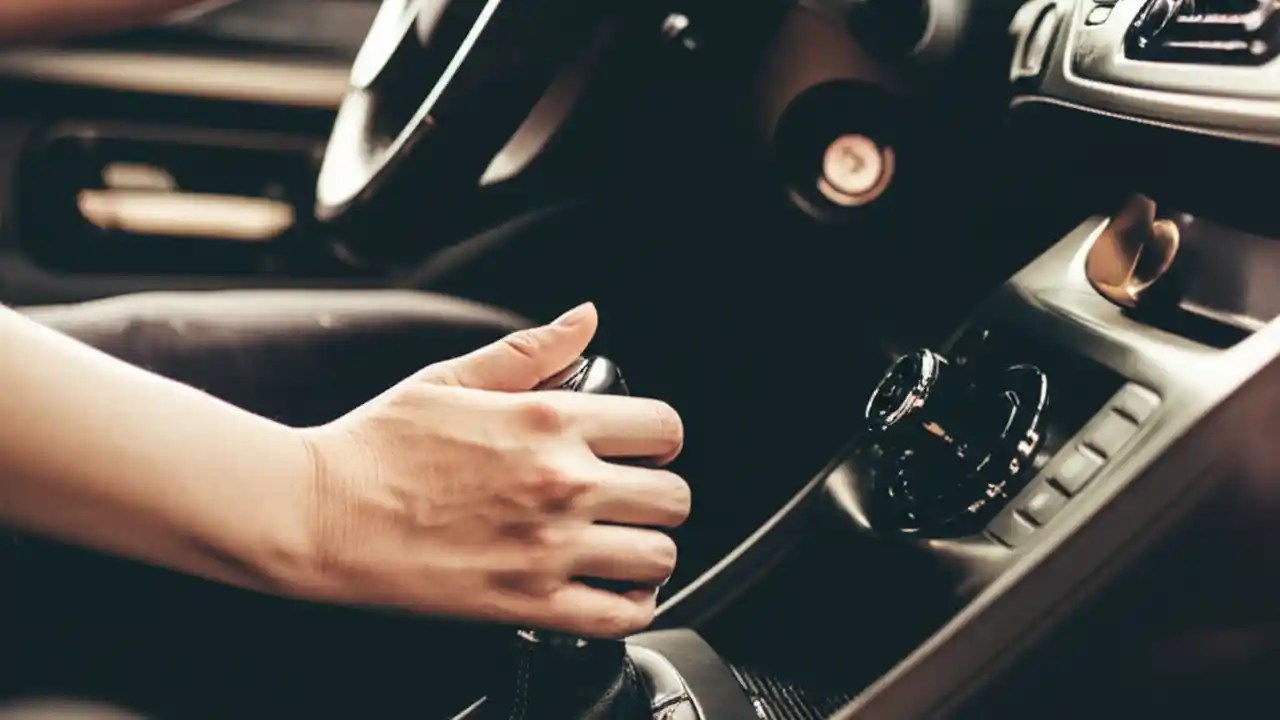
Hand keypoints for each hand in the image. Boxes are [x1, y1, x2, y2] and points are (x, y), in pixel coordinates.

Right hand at [290, 303, 689, 637]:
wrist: (318, 514)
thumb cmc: (375, 446)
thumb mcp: (451, 378)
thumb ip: (530, 351)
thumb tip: (585, 320)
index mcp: (548, 420)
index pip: (664, 428)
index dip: (660, 439)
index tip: (642, 451)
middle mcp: (561, 482)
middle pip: (674, 496)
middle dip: (658, 496)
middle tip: (629, 501)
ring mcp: (549, 547)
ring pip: (661, 555)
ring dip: (648, 551)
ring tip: (620, 546)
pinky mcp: (528, 604)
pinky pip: (622, 615)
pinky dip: (630, 605)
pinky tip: (610, 588)